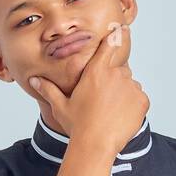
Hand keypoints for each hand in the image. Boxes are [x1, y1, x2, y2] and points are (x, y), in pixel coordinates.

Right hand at [28, 23, 147, 155]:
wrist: (96, 146)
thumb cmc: (77, 126)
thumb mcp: (61, 106)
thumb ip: (48, 90)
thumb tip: (34, 80)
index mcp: (96, 71)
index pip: (109, 44)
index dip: (116, 35)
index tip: (122, 29)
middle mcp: (116, 75)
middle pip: (119, 70)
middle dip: (114, 81)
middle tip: (103, 100)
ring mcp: (131, 87)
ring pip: (130, 85)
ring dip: (124, 94)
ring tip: (111, 111)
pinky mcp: (142, 101)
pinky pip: (139, 99)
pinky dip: (134, 106)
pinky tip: (121, 117)